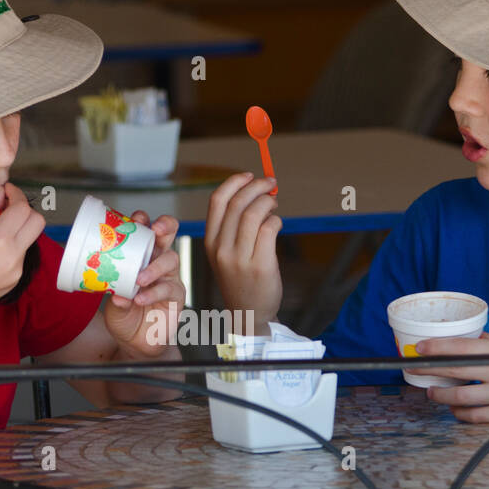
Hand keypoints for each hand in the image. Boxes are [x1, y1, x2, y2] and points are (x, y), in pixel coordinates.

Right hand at [0, 183, 44, 327]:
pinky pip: (21, 257)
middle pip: (37, 222)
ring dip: (17, 230)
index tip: (6, 192)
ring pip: (29, 240)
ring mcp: (17, 271)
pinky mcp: (14, 281)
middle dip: (25, 210)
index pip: (23, 208)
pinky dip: (12, 248)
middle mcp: (14, 255)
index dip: (16, 195)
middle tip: (6, 208)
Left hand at [102, 211, 184, 357]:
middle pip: (168, 235)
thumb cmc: (124, 314)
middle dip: (164, 226)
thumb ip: (115, 294)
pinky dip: (153, 293)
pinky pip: (168, 289)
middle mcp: (158, 261)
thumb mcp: (112, 303)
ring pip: (171, 260)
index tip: (136, 218)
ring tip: (139, 279)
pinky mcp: (177, 296)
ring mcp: (169, 277)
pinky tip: (140, 299)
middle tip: (155, 229)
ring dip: (154, 267)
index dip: (143, 220)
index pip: (145, 231)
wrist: (134, 342)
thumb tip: (116, 292)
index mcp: (141, 256)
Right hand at [205, 172, 281, 334]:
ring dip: (268, 202)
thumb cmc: (241, 280)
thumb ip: (234, 227)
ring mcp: (240, 258)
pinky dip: (276, 220)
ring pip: (254, 213)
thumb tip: (255, 193)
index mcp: (211, 241)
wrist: (249, 313)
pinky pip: (269, 229)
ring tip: (274, 204)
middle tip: (271, 184)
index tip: (249, 175)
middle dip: (258, 187)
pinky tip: (277, 223)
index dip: (235, 182)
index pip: (217, 200)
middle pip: (238, 203)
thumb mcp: (226, 254)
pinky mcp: (260, 265)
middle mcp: (222, 248)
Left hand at [409, 333, 488, 421]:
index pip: (462, 350)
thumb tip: (479, 343)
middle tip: (414, 370)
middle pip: (454, 374)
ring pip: (460, 399)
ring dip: (441, 397)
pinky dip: (460, 414)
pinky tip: (455, 410)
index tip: (419, 348)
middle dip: (429, 372)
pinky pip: (476, 417)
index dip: (437, 349)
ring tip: (432, 394)